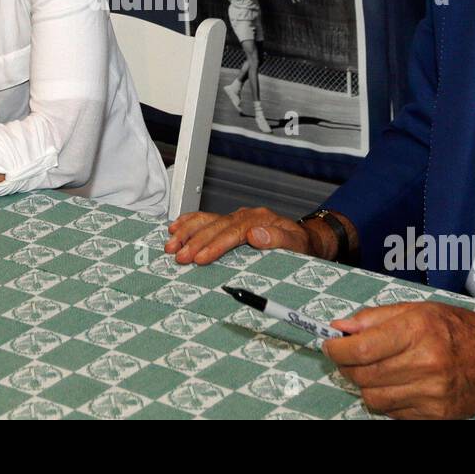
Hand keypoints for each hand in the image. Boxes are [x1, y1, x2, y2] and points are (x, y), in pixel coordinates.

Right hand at [166, 207, 311, 264]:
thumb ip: (279, 238)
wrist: (303, 238)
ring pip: (205, 220)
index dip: (215, 245)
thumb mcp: (298, 244)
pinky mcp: (228, 222)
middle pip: (215, 227)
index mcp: (259, 219)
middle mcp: (244, 216)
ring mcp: (235, 218)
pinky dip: (189, 222)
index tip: (201, 257)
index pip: (233, 232)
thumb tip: (257, 234)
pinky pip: (205, 219)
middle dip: (195, 242)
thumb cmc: (300, 244)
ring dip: (186, 232)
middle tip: (179, 257)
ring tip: (170, 245)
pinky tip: (175, 228)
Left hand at [323, 301, 474, 418]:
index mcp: (418, 331)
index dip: (337, 349)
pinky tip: (397, 385)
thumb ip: (374, 318)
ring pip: (373, 398)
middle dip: (346, 366)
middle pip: (363, 375)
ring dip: (366, 385)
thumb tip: (339, 328)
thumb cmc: (455, 328)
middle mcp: (425, 363)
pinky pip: (393, 413)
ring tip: (375, 371)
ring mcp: (431, 392)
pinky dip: (387, 400)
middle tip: (346, 357)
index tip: (330, 345)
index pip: (361, 349)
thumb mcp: (417, 310)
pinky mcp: (436, 414)